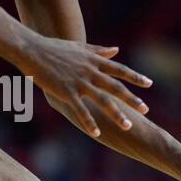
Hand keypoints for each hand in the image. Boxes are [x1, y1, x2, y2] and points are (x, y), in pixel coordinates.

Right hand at [20, 36, 151, 136]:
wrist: (31, 49)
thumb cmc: (54, 48)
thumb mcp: (79, 47)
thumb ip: (99, 50)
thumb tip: (116, 50)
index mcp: (94, 61)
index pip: (119, 70)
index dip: (135, 77)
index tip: (149, 83)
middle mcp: (90, 72)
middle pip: (116, 87)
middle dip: (132, 99)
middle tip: (146, 109)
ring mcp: (79, 83)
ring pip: (102, 100)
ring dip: (117, 114)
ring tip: (129, 126)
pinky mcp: (66, 92)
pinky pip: (80, 110)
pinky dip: (89, 122)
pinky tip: (96, 133)